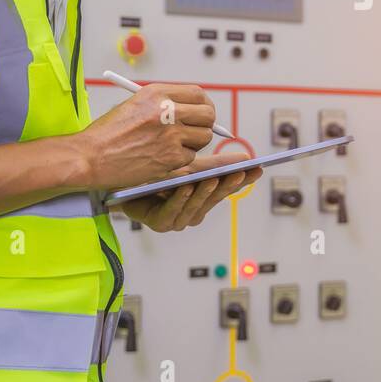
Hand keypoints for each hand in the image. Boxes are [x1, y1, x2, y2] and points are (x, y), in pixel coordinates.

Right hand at [76, 83, 217, 190]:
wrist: (91, 157)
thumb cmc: (108, 133)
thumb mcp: (135, 105)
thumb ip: (163, 104)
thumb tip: (190, 109)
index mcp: (157, 93)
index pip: (198, 94)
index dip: (204, 104)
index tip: (202, 112)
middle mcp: (167, 110)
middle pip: (208, 114)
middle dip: (205, 124)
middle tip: (197, 130)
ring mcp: (171, 134)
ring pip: (203, 137)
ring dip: (194, 143)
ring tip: (173, 146)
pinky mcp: (171, 157)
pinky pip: (190, 157)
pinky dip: (180, 160)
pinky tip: (162, 158)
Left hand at [121, 153, 264, 231]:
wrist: (123, 183)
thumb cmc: (158, 175)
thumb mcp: (190, 166)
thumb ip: (217, 166)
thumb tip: (246, 158)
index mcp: (203, 197)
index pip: (228, 188)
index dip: (243, 180)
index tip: (258, 168)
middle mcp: (193, 211)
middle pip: (214, 199)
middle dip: (227, 186)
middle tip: (239, 173)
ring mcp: (177, 219)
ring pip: (195, 207)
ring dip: (204, 193)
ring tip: (213, 178)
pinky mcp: (159, 223)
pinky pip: (172, 211)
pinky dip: (180, 199)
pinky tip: (185, 187)